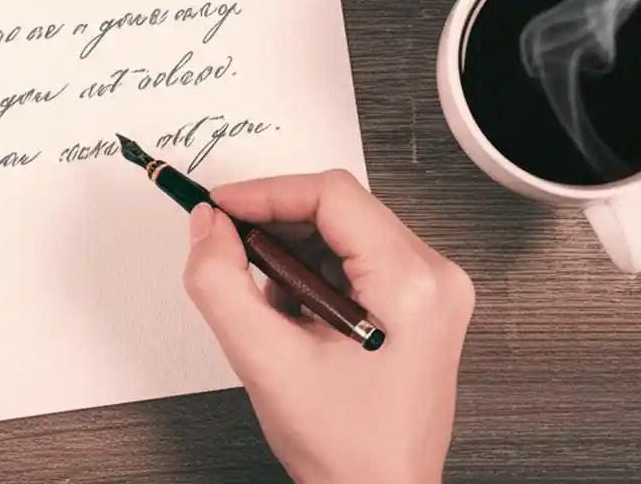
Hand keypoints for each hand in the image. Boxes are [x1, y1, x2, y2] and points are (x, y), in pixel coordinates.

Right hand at [184, 171, 474, 483]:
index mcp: (411, 285)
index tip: (222, 208)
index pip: (332, 195)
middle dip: (276, 224)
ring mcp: (432, 290)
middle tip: (229, 250)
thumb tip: (207, 226)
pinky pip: (356, 258)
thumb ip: (220, 283)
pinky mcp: (420, 303)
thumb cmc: (346, 447)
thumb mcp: (264, 361)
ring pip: (344, 231)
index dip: (266, 193)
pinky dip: (312, 272)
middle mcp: (434, 278)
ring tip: (268, 302)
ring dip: (292, 252)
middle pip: (340, 208)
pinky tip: (294, 314)